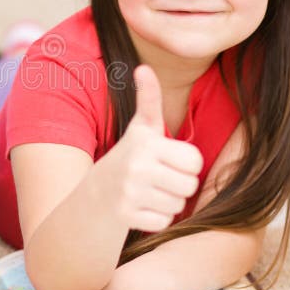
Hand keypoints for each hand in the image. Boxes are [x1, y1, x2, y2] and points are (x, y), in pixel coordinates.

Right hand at [100, 64, 202, 232]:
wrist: (94, 195)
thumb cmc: (128, 158)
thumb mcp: (141, 128)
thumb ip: (149, 99)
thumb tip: (143, 67)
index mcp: (145, 142)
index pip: (195, 160)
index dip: (184, 163)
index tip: (166, 160)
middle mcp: (136, 165)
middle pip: (190, 185)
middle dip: (178, 185)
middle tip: (158, 179)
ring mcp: (129, 191)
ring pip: (178, 205)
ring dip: (167, 202)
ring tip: (148, 193)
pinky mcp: (126, 215)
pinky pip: (164, 222)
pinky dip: (156, 219)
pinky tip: (140, 208)